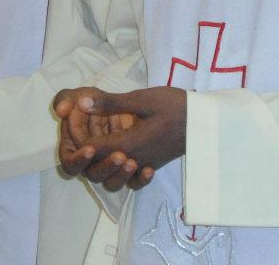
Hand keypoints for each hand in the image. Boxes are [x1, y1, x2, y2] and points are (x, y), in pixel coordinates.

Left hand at [54, 86, 185, 190]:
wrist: (208, 123)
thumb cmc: (176, 107)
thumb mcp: (142, 99)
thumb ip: (111, 103)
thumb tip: (82, 102)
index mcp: (129, 143)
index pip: (92, 151)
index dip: (78, 141)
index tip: (71, 126)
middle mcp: (134, 160)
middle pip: (100, 169)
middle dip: (86, 156)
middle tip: (81, 135)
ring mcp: (145, 165)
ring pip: (115, 178)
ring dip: (103, 165)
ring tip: (99, 145)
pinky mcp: (154, 165)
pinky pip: (133, 179)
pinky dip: (124, 173)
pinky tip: (123, 157)